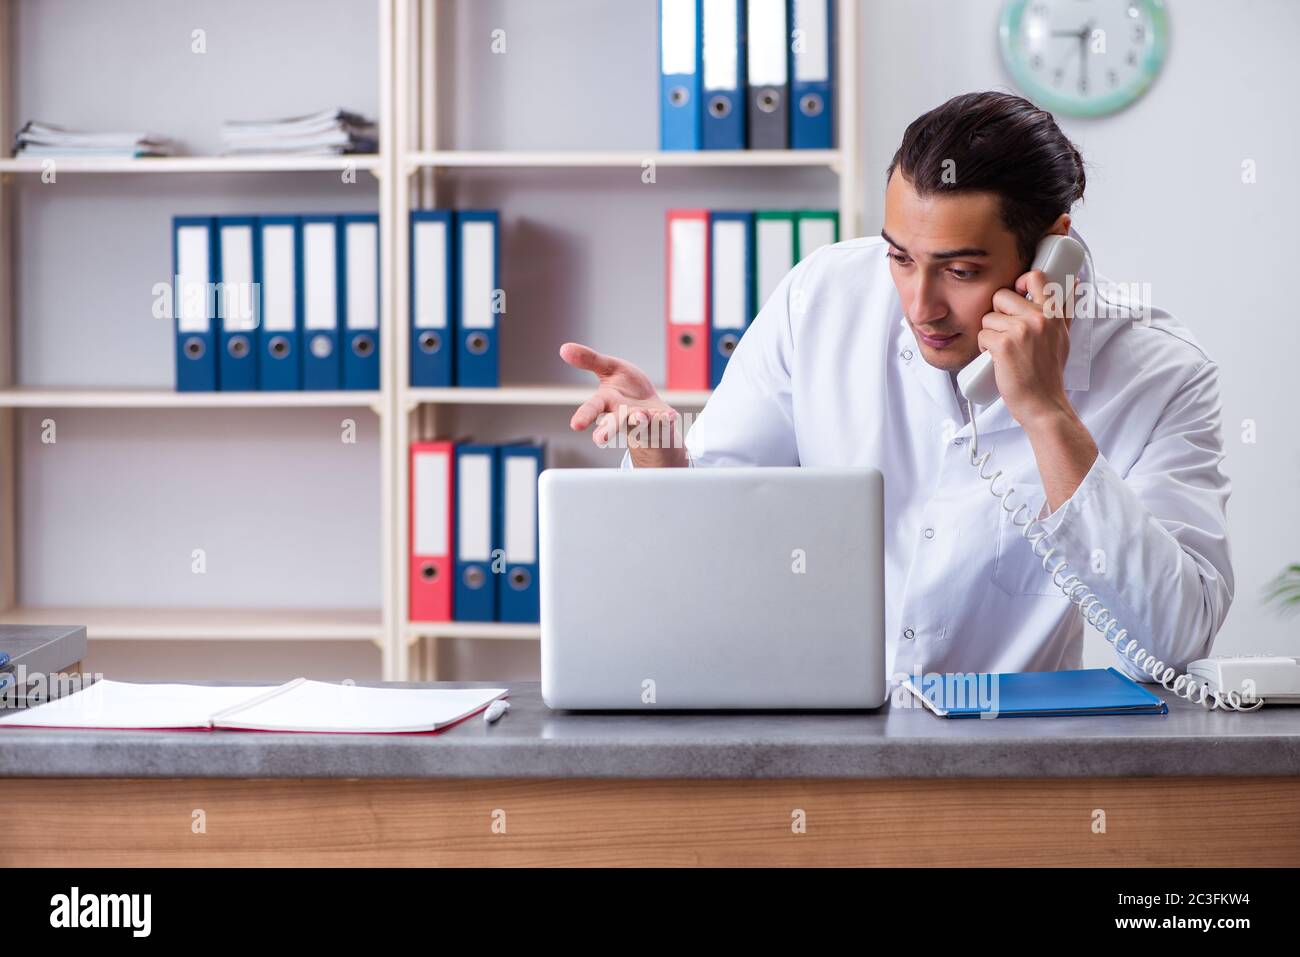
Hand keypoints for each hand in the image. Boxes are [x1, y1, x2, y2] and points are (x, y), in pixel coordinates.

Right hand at [559, 342, 687, 466]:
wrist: (650, 409)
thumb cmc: (626, 388)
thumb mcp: (608, 368)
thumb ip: (589, 360)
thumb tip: (563, 348)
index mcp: (607, 401)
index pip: (592, 408)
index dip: (584, 416)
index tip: (575, 425)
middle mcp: (622, 414)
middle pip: (613, 422)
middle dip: (607, 430)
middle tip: (599, 439)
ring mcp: (642, 420)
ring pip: (640, 422)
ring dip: (640, 420)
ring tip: (641, 416)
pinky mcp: (660, 422)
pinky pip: (664, 422)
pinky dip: (666, 419)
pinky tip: (670, 416)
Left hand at [975, 269, 1075, 427]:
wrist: (1043, 403)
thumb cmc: (1049, 373)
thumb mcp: (1063, 338)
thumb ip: (1063, 313)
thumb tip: (1073, 285)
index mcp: (1053, 314)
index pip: (1036, 277)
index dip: (1019, 282)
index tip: (1016, 293)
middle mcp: (1039, 318)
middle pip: (1001, 296)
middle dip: (997, 314)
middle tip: (1005, 332)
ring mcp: (1021, 330)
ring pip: (988, 317)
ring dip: (990, 334)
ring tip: (1004, 350)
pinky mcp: (1004, 345)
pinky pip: (982, 335)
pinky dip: (984, 348)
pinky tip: (996, 359)